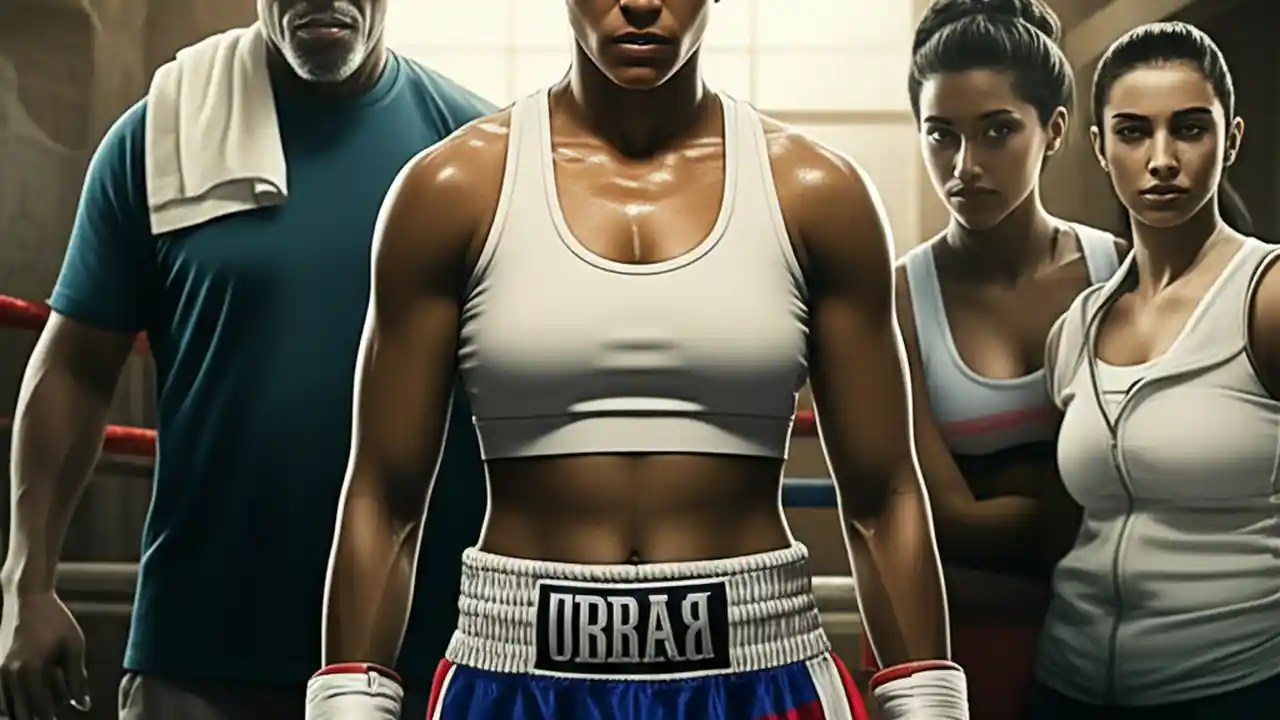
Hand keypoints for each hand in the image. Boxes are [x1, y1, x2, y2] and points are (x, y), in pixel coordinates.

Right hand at [0, 591, 89, 718]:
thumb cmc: (55, 621)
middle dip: (36, 717)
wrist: (26, 599)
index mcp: (31, 670)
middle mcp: (9, 674)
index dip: (50, 719)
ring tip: (38, 708)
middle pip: (20, 712)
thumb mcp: (73, 647)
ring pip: (6, 707)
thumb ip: (77, 679)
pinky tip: (23, 701)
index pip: (41, 708)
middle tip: (49, 718)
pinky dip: (9, 703)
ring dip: (21, 711)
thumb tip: (83, 706)